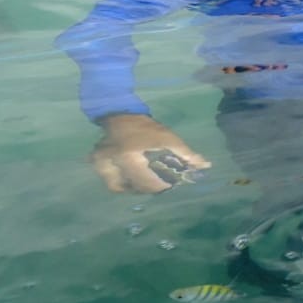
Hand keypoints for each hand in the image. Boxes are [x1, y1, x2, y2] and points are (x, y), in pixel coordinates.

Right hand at [91, 113, 211, 192]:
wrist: (120, 114)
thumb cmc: (148, 128)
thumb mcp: (169, 138)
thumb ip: (186, 154)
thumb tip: (205, 166)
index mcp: (131, 158)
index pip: (149, 183)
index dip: (163, 187)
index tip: (172, 184)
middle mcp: (114, 164)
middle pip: (137, 187)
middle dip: (151, 188)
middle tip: (162, 183)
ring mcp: (103, 164)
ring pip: (122, 188)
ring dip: (136, 188)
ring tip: (147, 181)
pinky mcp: (98, 163)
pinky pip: (112, 182)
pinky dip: (123, 184)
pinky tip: (133, 179)